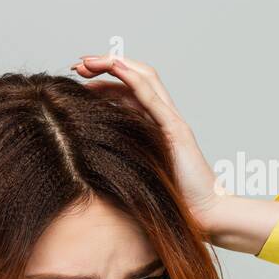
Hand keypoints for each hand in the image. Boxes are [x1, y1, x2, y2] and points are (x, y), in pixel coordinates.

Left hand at [69, 54, 230, 233]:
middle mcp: (164, 116)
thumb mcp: (138, 172)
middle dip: (104, 65)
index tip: (75, 80)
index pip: (127, 89)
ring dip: (113, 63)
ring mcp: (172, 121)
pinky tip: (113, 67)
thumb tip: (83, 156)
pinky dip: (132, 78)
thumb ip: (121, 158)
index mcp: (154, 125)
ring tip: (86, 62)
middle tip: (75, 66)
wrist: (204, 216)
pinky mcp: (175, 130)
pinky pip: (151, 97)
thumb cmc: (172, 202)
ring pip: (144, 77)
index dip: (102, 80)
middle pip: (135, 75)